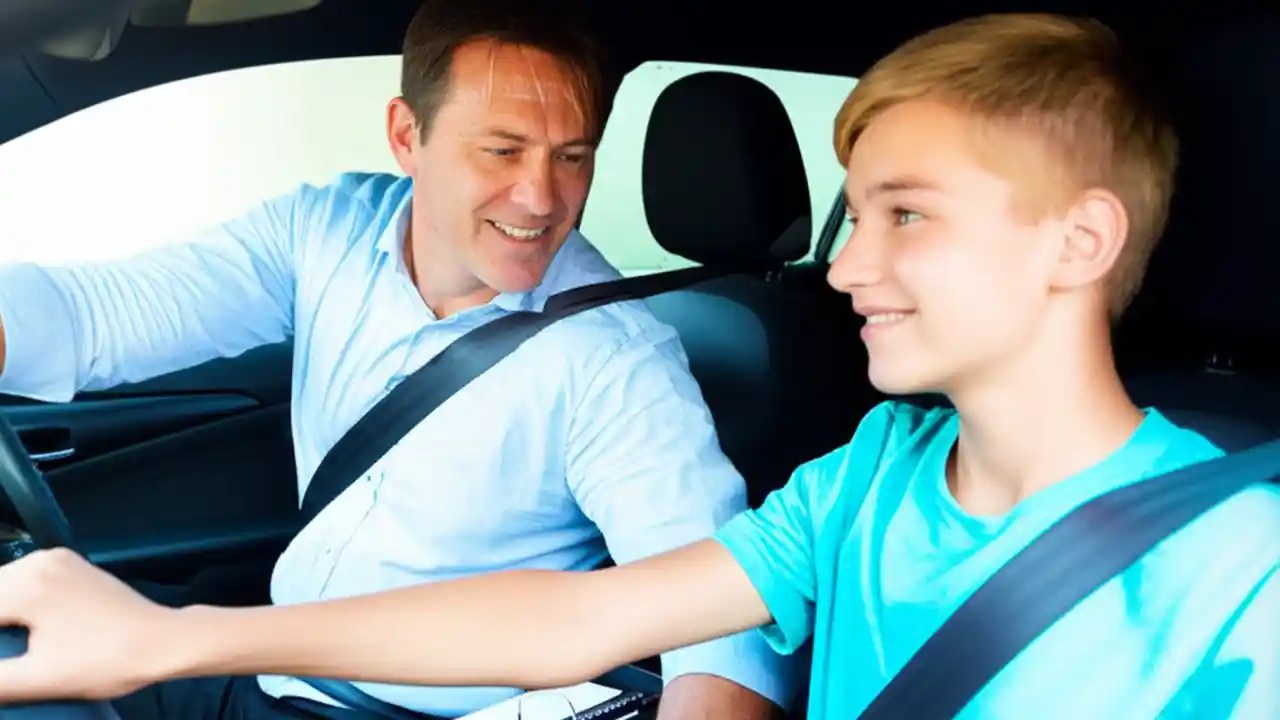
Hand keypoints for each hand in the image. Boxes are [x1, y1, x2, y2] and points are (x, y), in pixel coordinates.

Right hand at [0, 548, 176, 701]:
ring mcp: (56, 559)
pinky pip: (23, 581)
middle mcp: (38, 561)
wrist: (164, 641)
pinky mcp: (71, 566)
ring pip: (3, 586)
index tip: (3, 655)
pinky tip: (17, 631)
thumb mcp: (39, 679)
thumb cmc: (107, 661)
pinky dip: (13, 603)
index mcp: (26, 584)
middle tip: (6, 653)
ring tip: (7, 645)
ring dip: (0, 614)